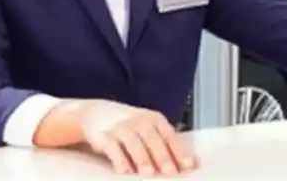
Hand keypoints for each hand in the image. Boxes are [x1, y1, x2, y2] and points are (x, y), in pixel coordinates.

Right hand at [75, 100, 196, 175]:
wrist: (96, 113)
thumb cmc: (130, 126)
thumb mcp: (148, 128)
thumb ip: (164, 143)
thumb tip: (190, 164)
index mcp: (154, 119)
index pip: (169, 135)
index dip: (179, 150)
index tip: (188, 166)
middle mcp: (139, 121)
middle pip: (153, 139)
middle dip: (163, 156)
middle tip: (170, 173)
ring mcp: (121, 127)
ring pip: (134, 143)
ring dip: (142, 159)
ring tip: (149, 174)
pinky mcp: (104, 136)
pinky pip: (112, 147)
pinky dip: (119, 159)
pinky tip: (124, 172)